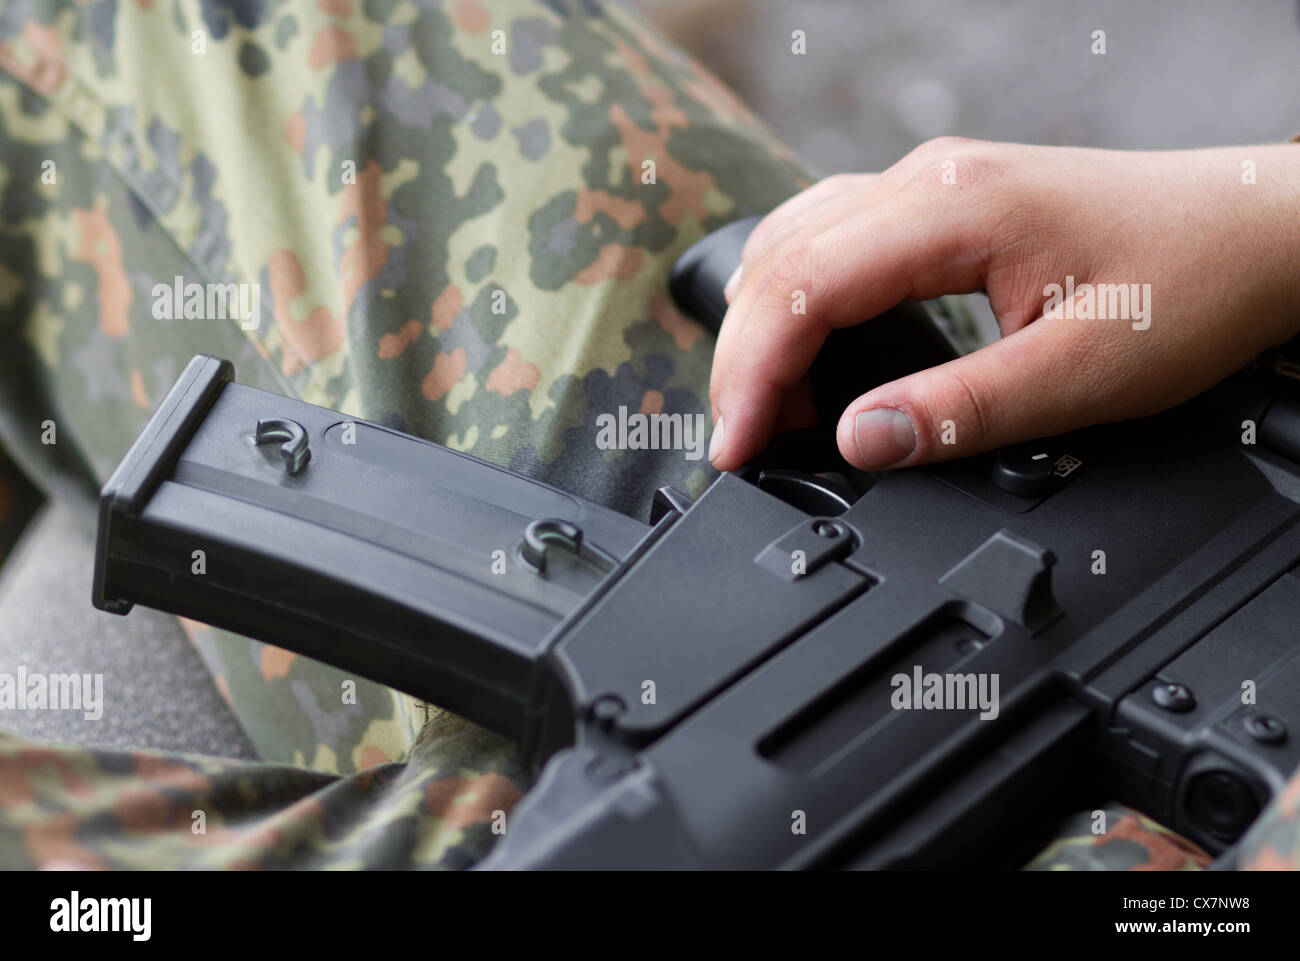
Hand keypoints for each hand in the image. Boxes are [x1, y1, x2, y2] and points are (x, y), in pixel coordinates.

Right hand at [707, 138, 1299, 470]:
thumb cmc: (1191, 286)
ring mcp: (930, 182)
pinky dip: (797, 299)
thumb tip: (857, 441)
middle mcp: (927, 178)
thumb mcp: (1084, 371)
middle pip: (781, 261)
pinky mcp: (939, 201)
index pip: (804, 287)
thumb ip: (961, 409)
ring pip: (795, 243)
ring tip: (768, 410)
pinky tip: (803, 348)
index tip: (737, 449)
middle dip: (742, 359)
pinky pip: (830, 238)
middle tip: (742, 445)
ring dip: (765, 327)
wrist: (1258, 229)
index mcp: (954, 207)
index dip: (753, 374)